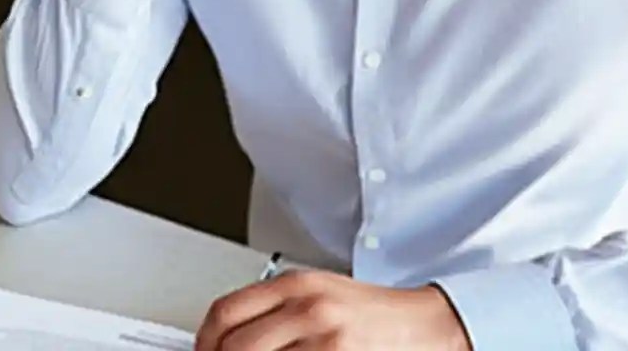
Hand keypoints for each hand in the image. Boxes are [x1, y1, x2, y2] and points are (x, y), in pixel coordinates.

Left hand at [194, 270, 471, 350]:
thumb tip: (229, 337)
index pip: (225, 312)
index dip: (204, 341)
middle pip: (235, 345)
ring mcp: (325, 339)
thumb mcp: (318, 294)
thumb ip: (275, 309)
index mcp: (296, 284)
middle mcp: (307, 308)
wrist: (423, 324)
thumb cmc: (371, 314)